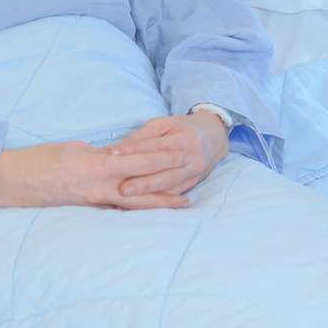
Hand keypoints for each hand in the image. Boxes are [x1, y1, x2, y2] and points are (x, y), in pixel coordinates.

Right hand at [0, 140, 190, 210]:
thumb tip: (117, 157)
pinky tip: (146, 212)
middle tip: (191, 187)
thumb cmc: (40, 160)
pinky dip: (133, 211)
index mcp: (96, 166)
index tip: (181, 154)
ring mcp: (92, 203)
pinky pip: (114, 212)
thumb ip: (99, 155)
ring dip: (156, 205)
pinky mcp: (85, 212)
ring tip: (179, 205)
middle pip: (141, 189)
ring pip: (132, 205)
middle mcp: (98, 188)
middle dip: (167, 187)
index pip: (138, 160)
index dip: (162, 157)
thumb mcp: (74, 149)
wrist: (11, 183)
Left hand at [105, 113, 228, 198]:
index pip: (155, 145)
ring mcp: (194, 172)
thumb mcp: (164, 124)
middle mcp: (192, 157)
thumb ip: (142, 137)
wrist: (214, 136)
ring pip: (170, 186)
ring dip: (148, 194)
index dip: (133, 149)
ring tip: (128, 199)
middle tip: (121, 189)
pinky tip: (141, 203)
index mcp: (184, 138)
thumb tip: (118, 149)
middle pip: (164, 171)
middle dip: (142, 182)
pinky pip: (174, 194)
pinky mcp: (194, 183)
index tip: (113, 153)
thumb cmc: (182, 128)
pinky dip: (158, 200)